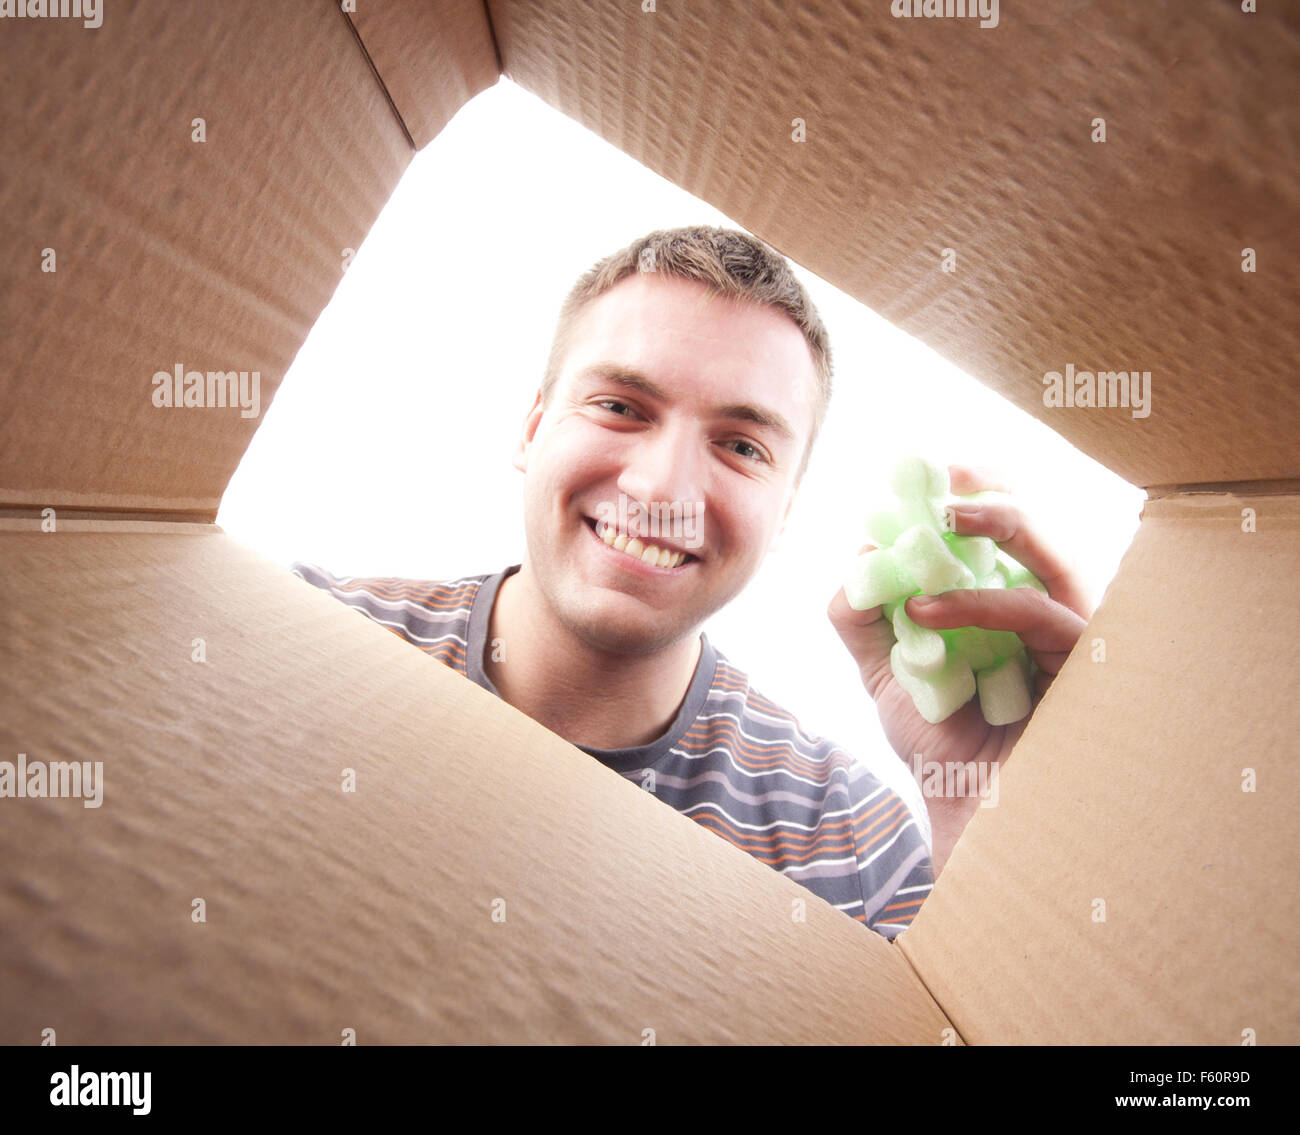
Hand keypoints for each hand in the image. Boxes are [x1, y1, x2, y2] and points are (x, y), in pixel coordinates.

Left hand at [826, 464, 1093, 875]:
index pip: (1003, 526)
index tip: (926, 469)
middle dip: (994, 491)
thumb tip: (858, 558)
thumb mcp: (884, 671)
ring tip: (942, 520)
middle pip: (1041, 526)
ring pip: (1055, 559)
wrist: (965, 809)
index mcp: (1001, 597)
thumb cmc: (939, 737)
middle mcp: (1043, 607)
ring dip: (1003, 526)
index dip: (973, 487)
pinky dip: (982, 605)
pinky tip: (927, 611)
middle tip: (944, 480)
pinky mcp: (1082, 667)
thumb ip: (862, 617)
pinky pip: (1041, 617)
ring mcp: (1069, 634)